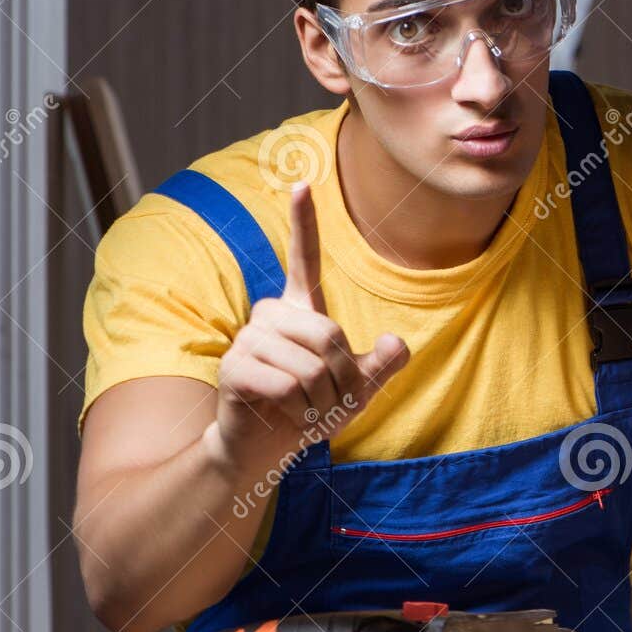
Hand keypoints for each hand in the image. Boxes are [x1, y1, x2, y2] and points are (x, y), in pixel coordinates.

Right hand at [204, 183, 409, 474]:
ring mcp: (248, 339)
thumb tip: (398, 343)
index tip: (301, 183)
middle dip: (343, 377)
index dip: (303, 223)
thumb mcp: (358, 390)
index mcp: (300, 310)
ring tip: (308, 410)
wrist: (266, 448)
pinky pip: (288, 385)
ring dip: (323, 399)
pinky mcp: (234, 368)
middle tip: (330, 400)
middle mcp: (271, 315)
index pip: (303, 259)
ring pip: (310, 364)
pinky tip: (289, 416)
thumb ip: (382, 366)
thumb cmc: (311, 411)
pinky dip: (301, 411)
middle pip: (328, 332)